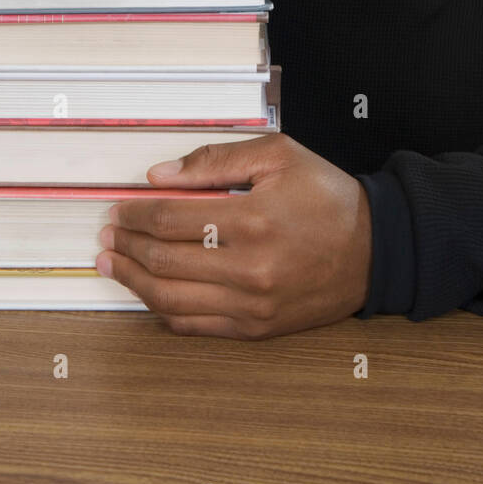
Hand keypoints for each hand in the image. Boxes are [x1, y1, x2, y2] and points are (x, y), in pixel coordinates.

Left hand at [95, 135, 373, 337]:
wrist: (375, 249)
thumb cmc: (328, 197)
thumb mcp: (279, 156)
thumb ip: (216, 161)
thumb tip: (160, 177)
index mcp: (252, 219)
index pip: (170, 219)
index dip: (136, 213)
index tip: (119, 207)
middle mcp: (248, 268)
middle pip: (163, 260)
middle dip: (125, 245)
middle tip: (107, 234)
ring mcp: (250, 305)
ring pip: (169, 299)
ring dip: (132, 281)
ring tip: (113, 264)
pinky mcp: (255, 328)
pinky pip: (193, 325)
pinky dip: (162, 309)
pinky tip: (148, 293)